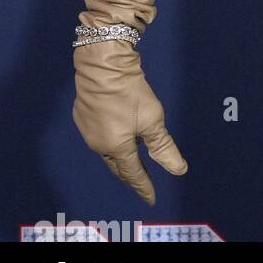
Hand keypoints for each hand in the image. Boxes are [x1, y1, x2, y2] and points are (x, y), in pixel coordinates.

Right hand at [72, 42, 186, 204]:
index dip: (144, 186)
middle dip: (131, 175)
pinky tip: (117, 134)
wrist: (102, 65)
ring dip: (120, 157)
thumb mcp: (152, 120)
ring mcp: (87, 130)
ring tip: (132, 161)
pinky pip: (99, 135)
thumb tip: (179, 170)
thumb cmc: (130, 93)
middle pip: (118, 165)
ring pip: (107, 150)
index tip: (151, 198)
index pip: (133, 174)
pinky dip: (111, 140)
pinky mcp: (83, 115)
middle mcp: (98, 144)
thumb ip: (163, 147)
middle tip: (142, 182)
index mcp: (116, 148)